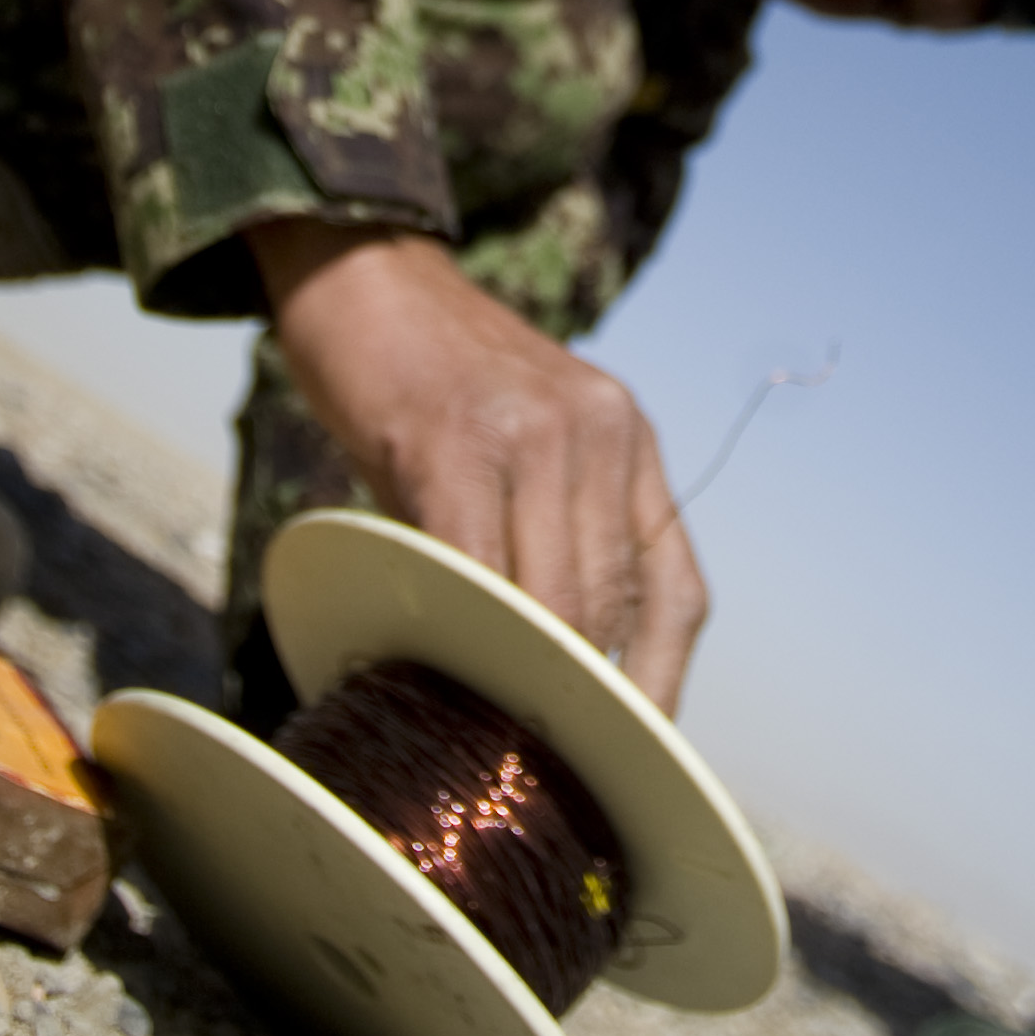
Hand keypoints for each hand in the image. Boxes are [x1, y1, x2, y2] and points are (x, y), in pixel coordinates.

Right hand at [247, 220, 707, 712]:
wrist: (359, 271)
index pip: (675, 588)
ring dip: (525, 676)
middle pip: (611, 603)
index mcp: (626, 439)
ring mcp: (528, 432)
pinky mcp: (449, 440)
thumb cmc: (428, 375)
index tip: (637, 751)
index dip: (663, 683)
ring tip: (495, 736)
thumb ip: (545, 529)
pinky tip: (441, 662)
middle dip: (583, 696)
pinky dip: (463, 627)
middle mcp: (596, 432)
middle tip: (546, 764)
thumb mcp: (520, 436)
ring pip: (551, 595)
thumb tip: (541, 664)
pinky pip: (472, 563)